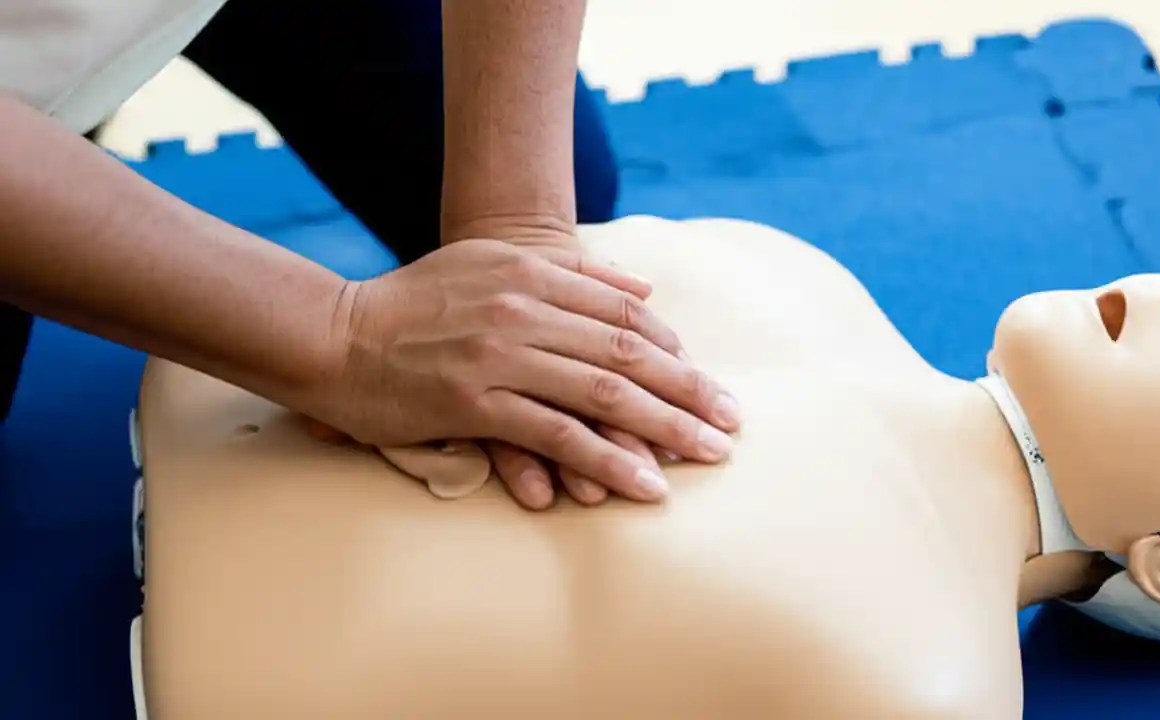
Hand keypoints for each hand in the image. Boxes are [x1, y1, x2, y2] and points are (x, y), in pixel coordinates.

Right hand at [318, 238, 739, 503]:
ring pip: (605, 395)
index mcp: (534, 271)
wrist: (336, 334)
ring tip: (708, 455)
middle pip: (630, 354)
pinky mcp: (478, 403)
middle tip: (731, 423)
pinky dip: (608, 460)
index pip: (626, 312)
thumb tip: (644, 289)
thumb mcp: (493, 262)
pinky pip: (559, 435)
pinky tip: (644, 484)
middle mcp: (526, 309)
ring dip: (666, 428)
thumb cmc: (416, 301)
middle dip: (689, 391)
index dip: (676, 350)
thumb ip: (570, 272)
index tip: (707, 382)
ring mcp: (503, 356)